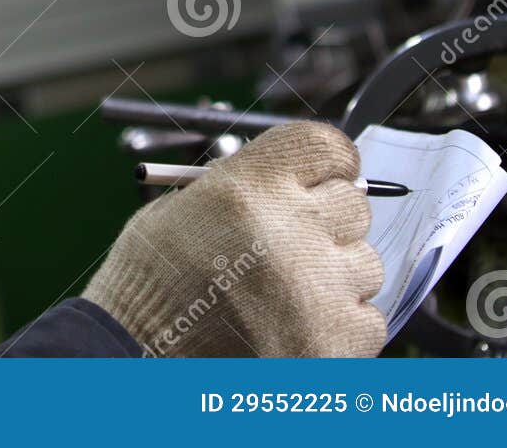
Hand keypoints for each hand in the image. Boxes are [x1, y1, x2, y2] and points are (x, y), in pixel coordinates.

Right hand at [82, 121, 386, 356]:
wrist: (138, 359)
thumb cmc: (151, 285)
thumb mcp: (178, 211)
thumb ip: (241, 187)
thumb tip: (295, 179)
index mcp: (247, 189)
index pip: (327, 147)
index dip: (329, 162)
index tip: (325, 175)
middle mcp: (290, 232)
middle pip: (353, 204)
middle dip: (327, 219)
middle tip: (292, 242)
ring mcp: (318, 290)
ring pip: (365, 263)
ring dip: (333, 273)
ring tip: (284, 292)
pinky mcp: (336, 343)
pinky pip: (368, 318)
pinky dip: (339, 322)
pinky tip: (295, 325)